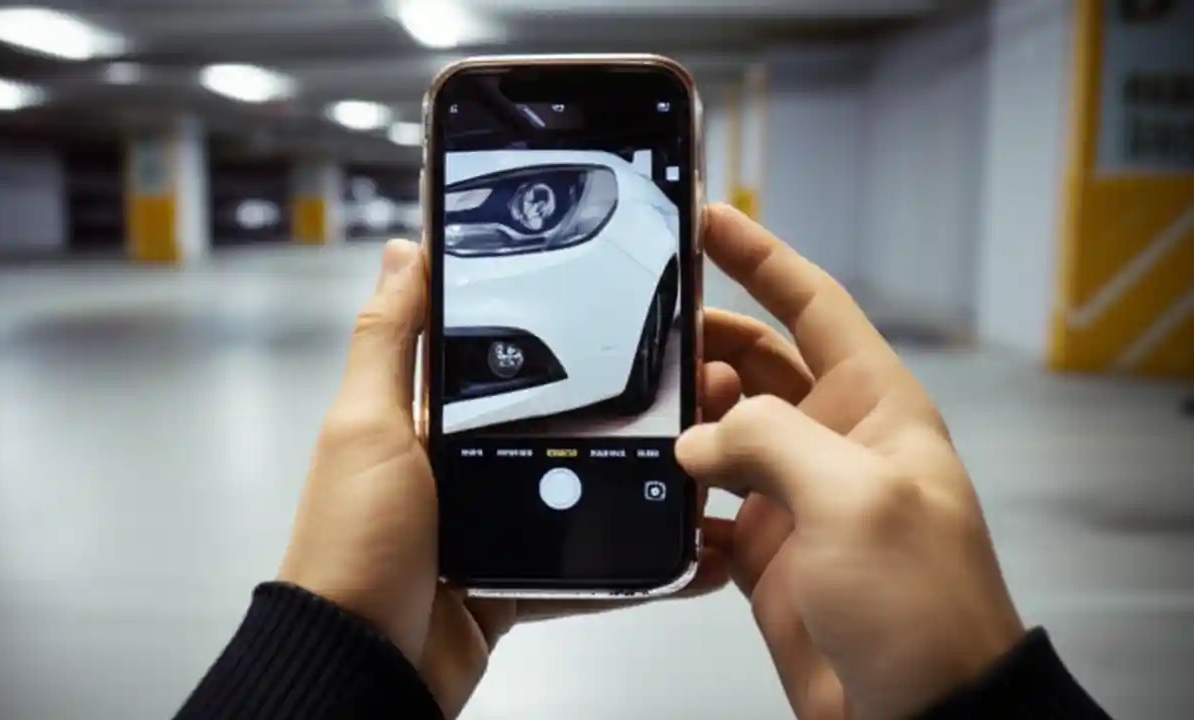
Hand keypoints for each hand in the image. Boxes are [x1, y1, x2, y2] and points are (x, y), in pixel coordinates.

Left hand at [277, 239, 730, 717]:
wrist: (360, 665)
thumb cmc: (350, 544)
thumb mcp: (366, 424)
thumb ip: (389, 338)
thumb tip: (401, 251)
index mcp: (425, 418)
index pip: (499, 357)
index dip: (553, 328)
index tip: (616, 304)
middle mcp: (462, 466)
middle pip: (556, 422)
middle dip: (620, 406)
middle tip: (688, 382)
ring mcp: (493, 525)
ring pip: (580, 491)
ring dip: (637, 478)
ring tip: (699, 457)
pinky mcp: (518, 580)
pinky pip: (586, 565)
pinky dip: (631, 563)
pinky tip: (682, 550)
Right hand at [677, 206, 1023, 719]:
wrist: (919, 715)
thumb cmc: (924, 607)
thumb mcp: (852, 498)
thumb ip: (767, 442)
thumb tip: (697, 439)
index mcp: (874, 406)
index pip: (813, 303)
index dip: (760, 257)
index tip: (709, 221)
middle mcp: (833, 442)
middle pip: (754, 364)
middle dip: (702, 348)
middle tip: (645, 343)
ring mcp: (797, 496)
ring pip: (722, 432)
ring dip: (683, 426)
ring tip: (648, 429)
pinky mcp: (767, 551)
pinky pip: (706, 505)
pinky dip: (679, 501)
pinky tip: (659, 504)